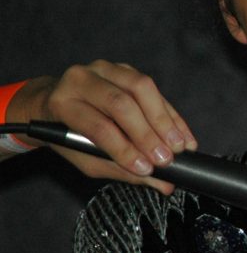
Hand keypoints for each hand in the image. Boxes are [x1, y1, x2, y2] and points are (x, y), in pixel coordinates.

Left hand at [14, 63, 196, 192]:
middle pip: (122, 104)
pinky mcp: (125, 69)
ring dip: (165, 120)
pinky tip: (183, 136)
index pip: (99, 127)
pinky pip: (154, 90)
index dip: (125, 149)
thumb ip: (122, 169)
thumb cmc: (70, 134)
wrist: (56, 104)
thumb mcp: (86, 158)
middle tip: (166, 158)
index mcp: (62, 104)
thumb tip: (161, 183)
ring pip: (142, 89)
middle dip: (148, 134)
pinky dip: (171, 115)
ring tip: (180, 146)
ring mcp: (104, 70)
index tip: (147, 168)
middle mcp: (80, 80)